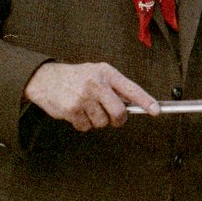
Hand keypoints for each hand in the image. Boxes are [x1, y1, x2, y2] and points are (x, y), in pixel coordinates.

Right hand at [23, 62, 156, 131]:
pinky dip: (83, 124)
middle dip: (118, 120)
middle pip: (119, 113)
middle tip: (113, 118)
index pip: (131, 89)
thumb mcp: (98, 73)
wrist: (45, 78)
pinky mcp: (71, 110)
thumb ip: (115, 86)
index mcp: (106, 73)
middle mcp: (96, 84)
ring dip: (97, 121)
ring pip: (102, 123)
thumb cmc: (76, 77)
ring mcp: (83, 98)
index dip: (146, 101)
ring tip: (87, 108)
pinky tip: (77, 112)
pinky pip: (86, 127)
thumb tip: (135, 104)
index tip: (156, 111)